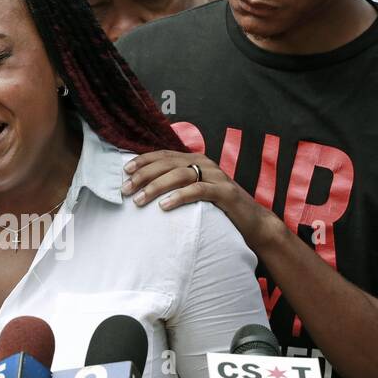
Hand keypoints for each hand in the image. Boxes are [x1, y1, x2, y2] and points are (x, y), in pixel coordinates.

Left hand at [123, 151, 266, 235]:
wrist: (253, 221)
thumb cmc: (218, 208)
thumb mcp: (195, 192)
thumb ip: (177, 185)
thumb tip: (145, 188)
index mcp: (195, 160)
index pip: (164, 155)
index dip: (144, 161)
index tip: (125, 171)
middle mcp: (204, 163)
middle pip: (168, 163)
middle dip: (144, 175)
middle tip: (126, 189)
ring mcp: (216, 176)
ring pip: (180, 175)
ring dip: (156, 186)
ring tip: (139, 200)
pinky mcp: (225, 192)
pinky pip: (198, 190)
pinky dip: (179, 196)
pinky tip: (164, 206)